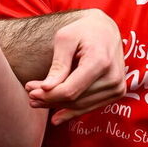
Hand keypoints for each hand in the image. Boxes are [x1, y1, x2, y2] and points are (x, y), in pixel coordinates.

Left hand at [24, 9, 125, 125]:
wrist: (106, 30)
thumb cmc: (82, 30)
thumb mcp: (65, 39)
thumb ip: (58, 65)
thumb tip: (46, 88)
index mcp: (100, 61)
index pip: (70, 90)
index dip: (48, 95)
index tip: (30, 90)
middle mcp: (113, 77)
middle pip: (75, 99)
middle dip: (49, 99)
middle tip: (30, 97)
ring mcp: (117, 87)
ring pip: (81, 105)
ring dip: (58, 106)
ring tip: (37, 102)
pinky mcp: (117, 92)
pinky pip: (91, 106)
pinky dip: (72, 111)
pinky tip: (56, 116)